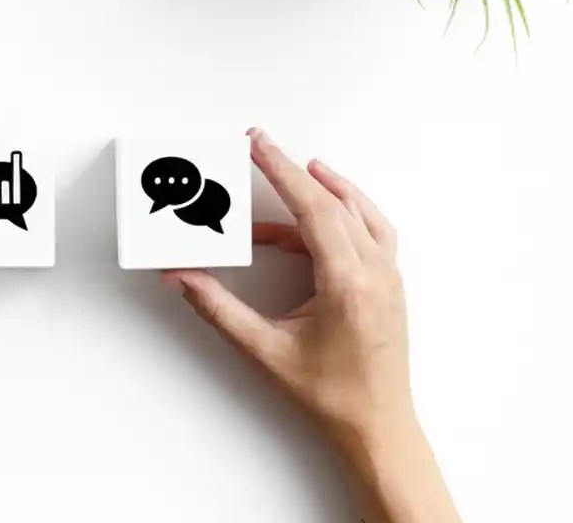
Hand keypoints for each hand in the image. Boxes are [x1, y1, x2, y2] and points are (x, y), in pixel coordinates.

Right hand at [164, 129, 457, 521]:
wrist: (377, 428)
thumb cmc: (330, 396)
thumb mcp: (265, 351)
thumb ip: (218, 310)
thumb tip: (183, 279)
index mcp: (348, 282)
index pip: (312, 209)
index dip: (281, 172)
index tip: (259, 144)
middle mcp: (375, 273)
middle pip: (334, 202)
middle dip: (294, 171)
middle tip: (262, 147)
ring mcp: (389, 278)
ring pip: (360, 213)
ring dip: (328, 187)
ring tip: (300, 168)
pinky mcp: (390, 286)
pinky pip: (374, 231)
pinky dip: (350, 210)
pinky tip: (329, 212)